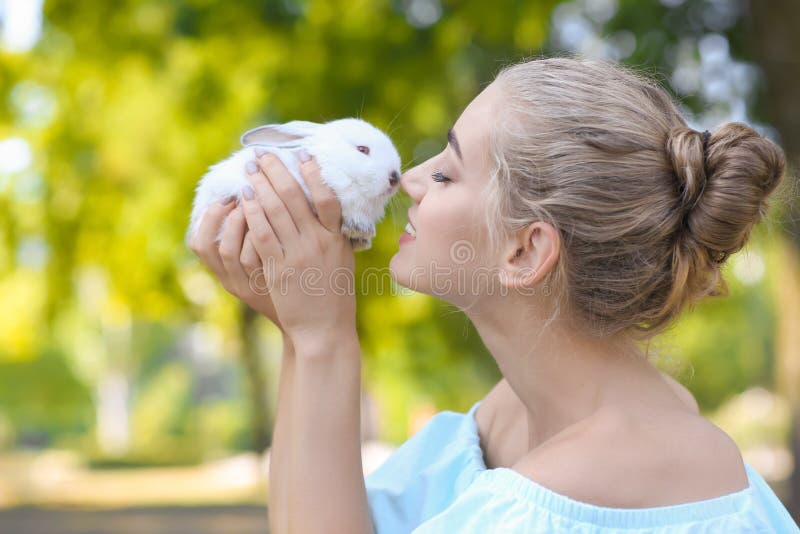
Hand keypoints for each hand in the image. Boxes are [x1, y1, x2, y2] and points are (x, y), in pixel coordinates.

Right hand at [189, 198, 284, 332]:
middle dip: (219, 215)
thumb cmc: (288, 287)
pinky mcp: (272, 284)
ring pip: (230, 252)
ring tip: (253, 200)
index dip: (206, 219)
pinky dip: (260, 236)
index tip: (222, 197)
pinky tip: (273, 218)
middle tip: (238, 193)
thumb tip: (251, 199)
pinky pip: (256, 258)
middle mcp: (232, 281)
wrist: (313, 322)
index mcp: (226, 275)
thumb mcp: (264, 267)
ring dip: (237, 223)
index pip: (198, 244)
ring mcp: (250, 285)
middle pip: (209, 246)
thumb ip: (253, 241)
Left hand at [240, 151, 355, 344]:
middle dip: (276, 171)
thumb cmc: (335, 296)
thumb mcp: (342, 260)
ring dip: (260, 186)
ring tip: (250, 170)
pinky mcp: (278, 268)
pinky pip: (263, 234)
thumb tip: (328, 210)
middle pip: (295, 197)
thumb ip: (335, 236)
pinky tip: (244, 199)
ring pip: (276, 211)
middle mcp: (318, 242)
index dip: (314, 172)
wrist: (324, 329)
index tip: (302, 154)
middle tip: (262, 154)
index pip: (327, 197)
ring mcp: (297, 254)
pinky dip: (252, 213)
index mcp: (336, 239)